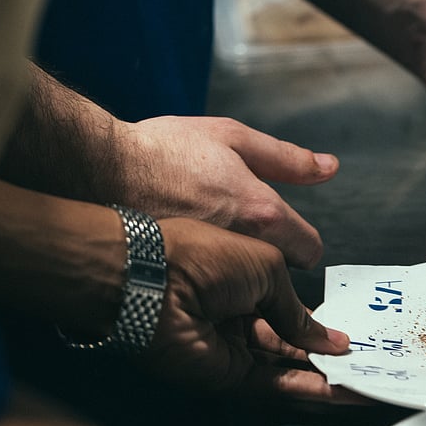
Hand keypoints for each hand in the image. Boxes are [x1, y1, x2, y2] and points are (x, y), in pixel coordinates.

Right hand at [119, 116, 336, 268]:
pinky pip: (213, 288)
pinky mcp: (184, 277)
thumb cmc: (161, 150)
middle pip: (280, 272)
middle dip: (272, 257)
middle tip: (246, 235)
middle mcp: (242, 246)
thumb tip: (328, 167)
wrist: (97, 169)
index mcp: (262, 212)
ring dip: (241, 270)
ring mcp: (213, 267)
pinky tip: (189, 255)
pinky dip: (209, 276)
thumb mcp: (232, 137)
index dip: (302, 241)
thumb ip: (287, 158)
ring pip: (247, 284)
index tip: (286, 233)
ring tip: (214, 245)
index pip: (311, 252)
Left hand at [146, 217, 354, 400]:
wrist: (154, 284)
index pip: (287, 309)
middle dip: (326, 353)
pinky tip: (339, 391)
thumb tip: (329, 339)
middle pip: (289, 342)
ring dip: (324, 375)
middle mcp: (236, 318)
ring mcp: (232, 350)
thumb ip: (298, 311)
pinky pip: (275, 384)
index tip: (348, 334)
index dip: (317, 323)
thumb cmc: (204, 257)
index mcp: (243, 283)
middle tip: (363, 363)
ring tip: (363, 380)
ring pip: (286, 368)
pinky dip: (308, 389)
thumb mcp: (268, 268)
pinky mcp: (228, 377)